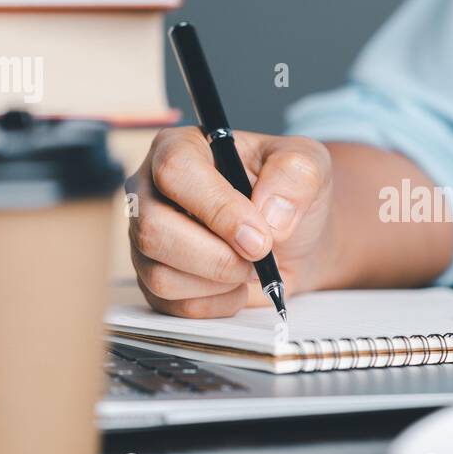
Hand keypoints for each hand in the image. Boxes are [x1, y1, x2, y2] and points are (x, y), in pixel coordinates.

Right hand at [125, 127, 333, 316]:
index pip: (176, 173)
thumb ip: (296, 174)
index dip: (219, 209)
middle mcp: (150, 191)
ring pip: (161, 275)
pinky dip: (218, 303)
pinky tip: (238, 283)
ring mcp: (144, 238)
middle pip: (154, 230)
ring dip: (220, 281)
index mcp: (179, 148)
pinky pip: (175, 305)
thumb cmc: (288, 193)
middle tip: (259, 256)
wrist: (292, 238)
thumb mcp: (308, 165)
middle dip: (217, 256)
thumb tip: (269, 215)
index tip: (260, 236)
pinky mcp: (152, 280)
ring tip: (251, 266)